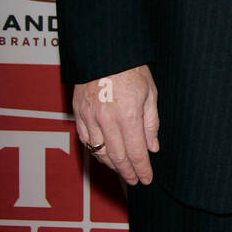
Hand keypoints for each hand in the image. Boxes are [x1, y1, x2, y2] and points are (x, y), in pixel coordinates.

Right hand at [72, 65, 158, 185]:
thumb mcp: (150, 93)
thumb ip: (151, 123)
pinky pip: (86, 140)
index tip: (146, 179)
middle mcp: (107, 120)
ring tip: (122, 169)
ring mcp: (89, 117)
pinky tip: (104, 154)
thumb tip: (152, 147)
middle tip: (135, 181)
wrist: (105, 51)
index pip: (136, 152)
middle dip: (127, 172)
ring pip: (99, 151)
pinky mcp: (78, 112)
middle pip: (117, 157)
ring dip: (111, 164)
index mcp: (128, 115)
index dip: (142, 169)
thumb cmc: (131, 69)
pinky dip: (95, 151)